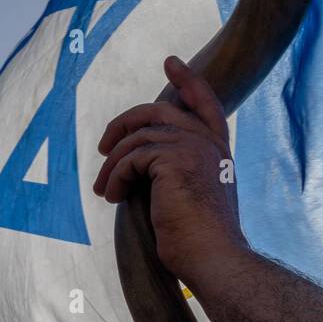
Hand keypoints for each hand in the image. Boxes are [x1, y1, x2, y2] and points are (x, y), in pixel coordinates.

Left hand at [93, 57, 246, 283]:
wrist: (214, 259)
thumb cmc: (201, 242)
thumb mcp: (193, 198)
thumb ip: (177, 173)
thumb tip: (138, 164)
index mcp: (219, 153)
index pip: (206, 104)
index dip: (188, 82)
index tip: (171, 63)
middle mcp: (209, 144)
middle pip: (160, 111)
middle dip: (125, 123)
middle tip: (103, 147)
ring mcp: (194, 148)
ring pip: (139, 138)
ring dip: (113, 164)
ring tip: (105, 190)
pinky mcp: (174, 159)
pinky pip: (131, 157)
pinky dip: (115, 177)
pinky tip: (113, 197)